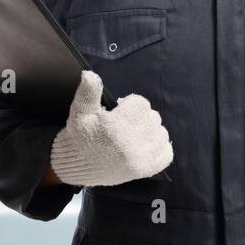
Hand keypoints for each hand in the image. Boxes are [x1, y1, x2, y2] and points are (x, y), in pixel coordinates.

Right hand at [50, 71, 172, 186]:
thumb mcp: (80, 112)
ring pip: (161, 132)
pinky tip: (146, 145)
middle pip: (152, 117)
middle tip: (125, 123)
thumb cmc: (80, 136)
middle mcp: (130, 144)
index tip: (119, 111)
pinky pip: (167, 152)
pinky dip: (160, 146)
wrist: (78, 165)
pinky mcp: (146, 170)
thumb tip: (89, 74)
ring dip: (150, 130)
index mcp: (115, 127)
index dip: (130, 104)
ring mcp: (140, 159)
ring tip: (133, 134)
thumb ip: (88, 93)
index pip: (141, 103)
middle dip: (140, 117)